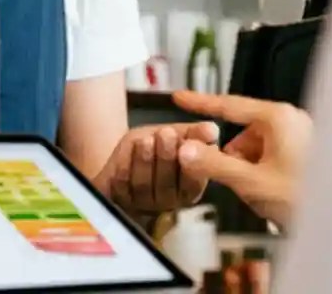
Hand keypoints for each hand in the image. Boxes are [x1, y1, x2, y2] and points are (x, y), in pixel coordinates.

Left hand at [94, 121, 220, 217]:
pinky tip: (129, 146)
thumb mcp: (179, 135)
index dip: (189, 165)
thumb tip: (212, 130)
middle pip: (167, 185)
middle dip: (166, 158)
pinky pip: (122, 183)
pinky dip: (125, 163)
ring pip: (144, 185)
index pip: (193, 182)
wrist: (127, 152)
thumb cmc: (159, 144)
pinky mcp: (118, 198)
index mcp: (189, 189)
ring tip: (146, 139)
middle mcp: (167, 202)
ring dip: (145, 160)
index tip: (187, 143)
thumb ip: (195, 134)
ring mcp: (141, 203)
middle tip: (166, 133)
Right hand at [172, 91, 311, 226]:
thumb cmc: (306, 196)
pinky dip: (265, 173)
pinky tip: (273, 193)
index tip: (181, 98)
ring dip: (251, 169)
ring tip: (263, 193)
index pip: (229, 105)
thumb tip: (188, 151)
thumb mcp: (251, 182)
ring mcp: (301, 135)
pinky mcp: (307, 151)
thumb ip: (215, 165)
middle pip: (244, 133)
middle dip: (235, 159)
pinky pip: (273, 156)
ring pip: (258, 148)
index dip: (201, 103)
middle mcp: (291, 120)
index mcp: (278, 118)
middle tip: (239, 182)